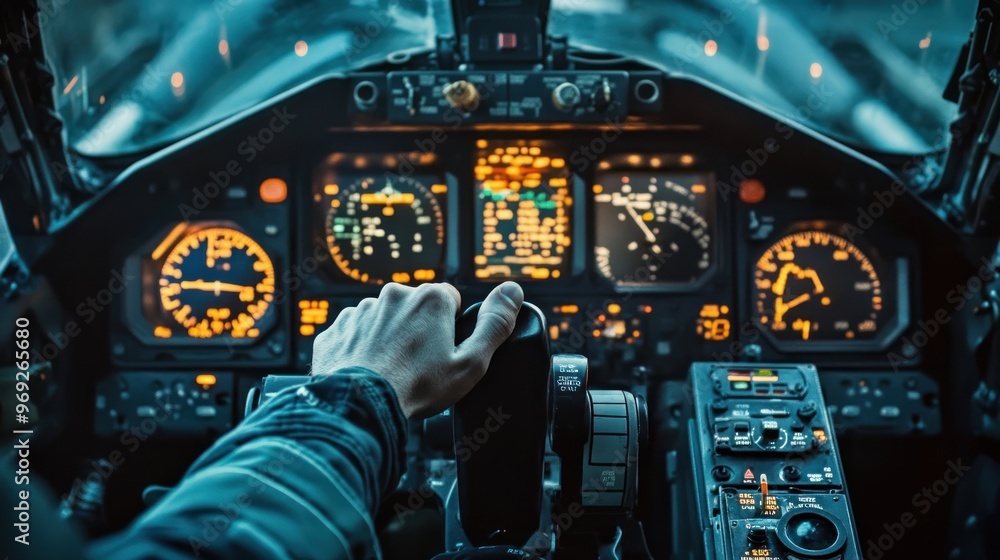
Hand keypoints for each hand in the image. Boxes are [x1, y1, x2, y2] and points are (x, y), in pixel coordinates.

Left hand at [311, 281, 523, 418]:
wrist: (359, 407)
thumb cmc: (417, 388)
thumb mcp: (471, 363)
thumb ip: (495, 324)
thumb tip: (512, 290)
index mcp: (429, 298)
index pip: (450, 301)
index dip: (451, 329)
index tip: (444, 353)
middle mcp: (394, 295)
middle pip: (416, 309)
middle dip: (420, 332)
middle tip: (420, 366)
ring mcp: (361, 310)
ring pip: (385, 321)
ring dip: (390, 340)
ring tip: (393, 373)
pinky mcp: (337, 329)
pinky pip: (356, 334)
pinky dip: (363, 349)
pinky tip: (368, 373)